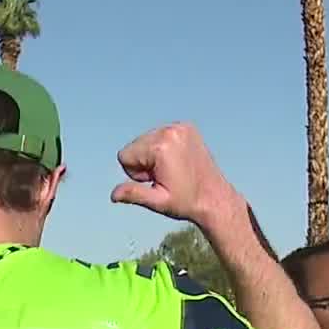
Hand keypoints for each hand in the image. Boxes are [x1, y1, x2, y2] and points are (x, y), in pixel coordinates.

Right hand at [110, 122, 243, 228]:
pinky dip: (163, 148)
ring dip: (153, 156)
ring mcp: (180, 127)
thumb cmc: (187, 201)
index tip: (155, 180)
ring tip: (171, 169)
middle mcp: (170, 131)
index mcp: (161, 147)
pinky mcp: (186, 127)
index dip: (135, 173)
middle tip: (165, 176)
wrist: (214, 197)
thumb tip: (113, 195)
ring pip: (145, 140)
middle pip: (133, 145)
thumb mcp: (157, 201)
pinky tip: (176, 161)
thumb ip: (134, 194)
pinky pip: (159, 136)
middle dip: (143, 163)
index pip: (124, 155)